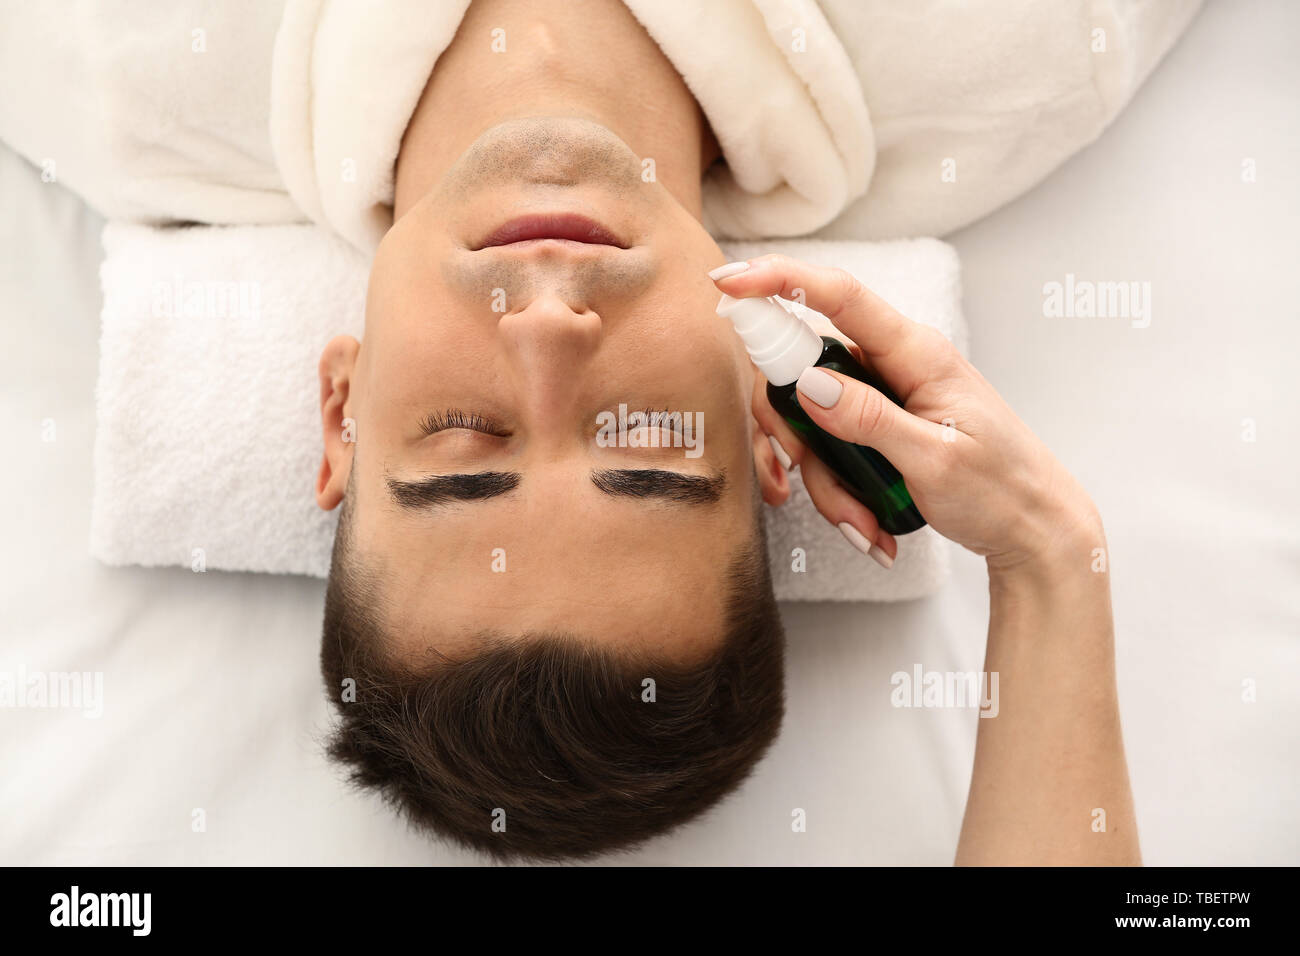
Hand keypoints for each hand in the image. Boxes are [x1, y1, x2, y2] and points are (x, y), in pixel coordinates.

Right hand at [713, 254, 1102, 571]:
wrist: (1035, 533)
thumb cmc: (1002, 491)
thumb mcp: (935, 461)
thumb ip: (868, 420)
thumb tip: (806, 383)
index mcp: (915, 354)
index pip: (838, 296)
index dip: (779, 280)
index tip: (730, 281)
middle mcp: (892, 367)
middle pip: (801, 372)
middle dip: (790, 435)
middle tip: (794, 478)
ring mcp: (880, 399)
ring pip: (810, 425)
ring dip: (823, 484)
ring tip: (864, 528)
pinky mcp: (875, 430)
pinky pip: (829, 452)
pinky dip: (837, 494)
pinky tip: (866, 528)